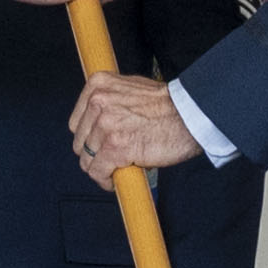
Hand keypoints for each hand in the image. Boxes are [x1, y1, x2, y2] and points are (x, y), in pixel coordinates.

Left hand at [69, 74, 199, 186]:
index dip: (90, 139)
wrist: (190, 115)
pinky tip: (116, 181)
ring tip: (120, 169)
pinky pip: (98, 172)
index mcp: (98, 85)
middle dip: (96, 155)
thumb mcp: (131, 89)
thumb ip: (110, 101)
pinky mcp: (115, 146)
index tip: (102, 147)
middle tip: (114, 160)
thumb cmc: (168, 105)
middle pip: (80, 143)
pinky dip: (106, 181)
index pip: (77, 123)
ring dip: (103, 169)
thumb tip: (96, 121)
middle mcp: (98, 102)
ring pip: (87, 161)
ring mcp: (106, 124)